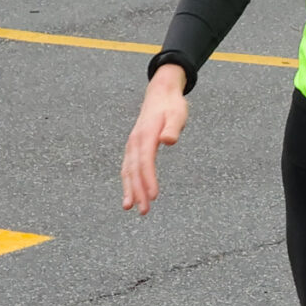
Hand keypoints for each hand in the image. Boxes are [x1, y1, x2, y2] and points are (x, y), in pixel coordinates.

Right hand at [122, 65, 189, 212]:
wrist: (160, 94)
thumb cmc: (172, 106)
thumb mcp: (177, 114)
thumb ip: (172, 128)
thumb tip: (168, 140)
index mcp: (145, 135)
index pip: (146, 162)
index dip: (148, 180)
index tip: (153, 196)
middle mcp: (135, 142)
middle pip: (134, 170)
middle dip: (138, 191)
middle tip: (144, 211)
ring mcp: (132, 145)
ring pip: (128, 171)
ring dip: (130, 190)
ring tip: (130, 208)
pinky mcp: (134, 148)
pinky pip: (128, 167)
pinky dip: (128, 182)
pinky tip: (131, 195)